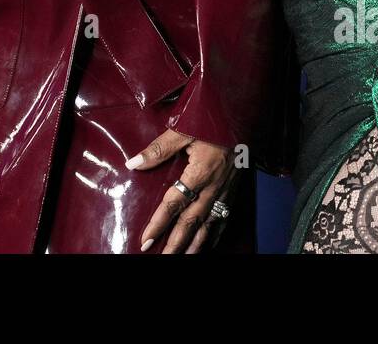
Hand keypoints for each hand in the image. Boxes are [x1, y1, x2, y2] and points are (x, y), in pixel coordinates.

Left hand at [128, 128, 235, 253]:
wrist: (244, 119)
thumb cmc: (213, 123)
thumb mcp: (184, 130)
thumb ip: (159, 149)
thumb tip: (133, 163)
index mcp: (199, 173)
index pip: (174, 204)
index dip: (159, 223)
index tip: (146, 240)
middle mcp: (213, 188)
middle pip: (191, 222)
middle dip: (175, 243)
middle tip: (161, 257)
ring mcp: (225, 193)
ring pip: (208, 226)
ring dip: (194, 245)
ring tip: (182, 258)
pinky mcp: (233, 192)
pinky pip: (223, 220)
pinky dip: (214, 236)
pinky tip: (206, 244)